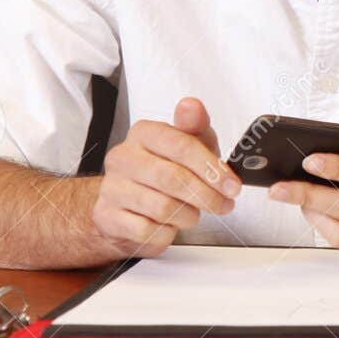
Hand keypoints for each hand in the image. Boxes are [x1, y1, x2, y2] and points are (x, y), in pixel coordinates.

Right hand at [91, 96, 238, 256]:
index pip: (182, 146)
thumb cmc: (165, 169)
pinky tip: (170, 225)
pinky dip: (167, 232)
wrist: (126, 203)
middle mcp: (123, 157)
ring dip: (189, 215)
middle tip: (223, 205)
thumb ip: (195, 127)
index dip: (212, 168)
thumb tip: (192, 105)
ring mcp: (112, 187)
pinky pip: (147, 230)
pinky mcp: (106, 216)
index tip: (232, 185)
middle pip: (173, 179)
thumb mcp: (188, 144)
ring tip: (194, 213)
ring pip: (162, 207)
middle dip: (207, 196)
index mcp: (144, 133)